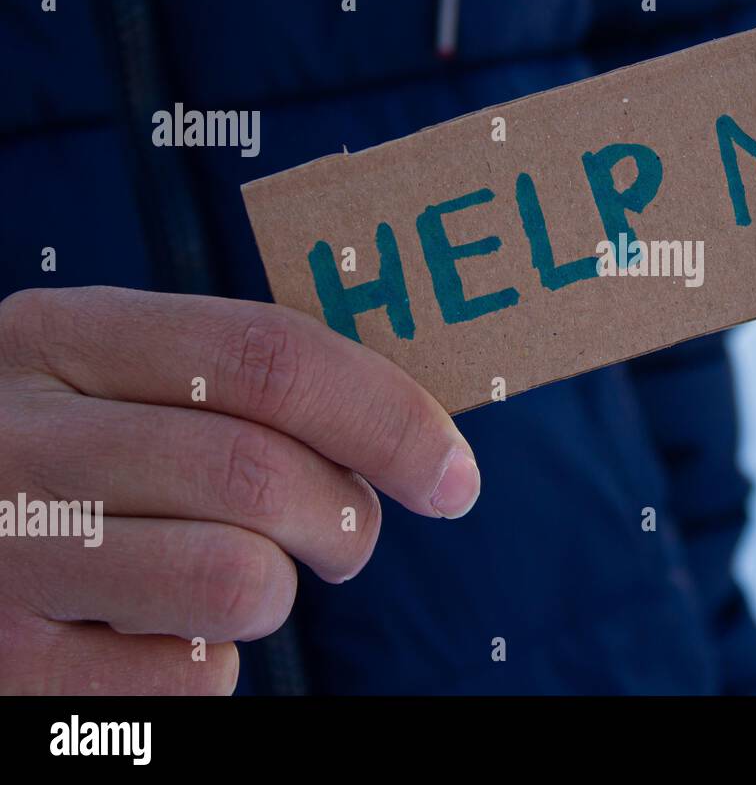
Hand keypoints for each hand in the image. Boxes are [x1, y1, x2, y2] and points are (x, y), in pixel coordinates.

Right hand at [0, 286, 478, 693]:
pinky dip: (210, 666)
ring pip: (236, 580)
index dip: (389, 418)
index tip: (454, 476)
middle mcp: (19, 436)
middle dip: (345, 518)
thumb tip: (416, 437)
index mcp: (63, 335)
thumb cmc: (70, 460)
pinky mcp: (7, 666)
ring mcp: (2, 555)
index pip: (270, 356)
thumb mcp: (117, 381)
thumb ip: (236, 382)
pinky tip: (157, 633)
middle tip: (344, 539)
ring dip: (274, 593)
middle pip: (261, 472)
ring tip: (234, 579)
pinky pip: (190, 677)